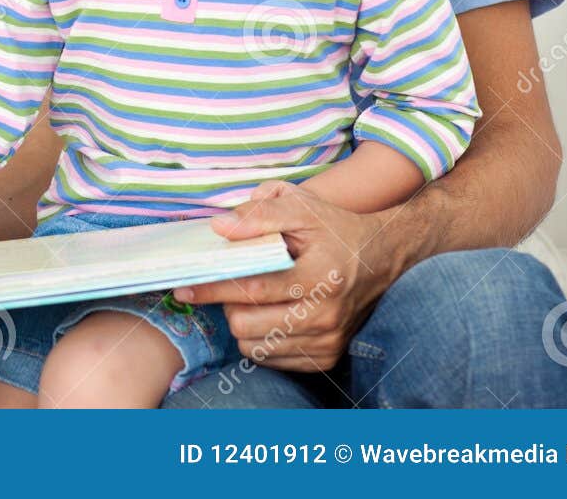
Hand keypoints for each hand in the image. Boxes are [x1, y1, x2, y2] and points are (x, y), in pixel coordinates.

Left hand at [172, 180, 401, 371]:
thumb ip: (260, 213)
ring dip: (242, 323)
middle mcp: (326, 315)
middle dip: (228, 305)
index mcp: (319, 277)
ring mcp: (328, 340)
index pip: (252, 290)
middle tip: (230, 285)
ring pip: (254, 346)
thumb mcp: (301, 207)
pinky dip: (260, 339)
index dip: (212, 288)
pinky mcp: (327, 357)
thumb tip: (219, 228)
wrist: (383, 258)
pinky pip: (271, 359)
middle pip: (247, 324)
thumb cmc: (335, 230)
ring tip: (251, 299)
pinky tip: (267, 315)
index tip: (184, 287)